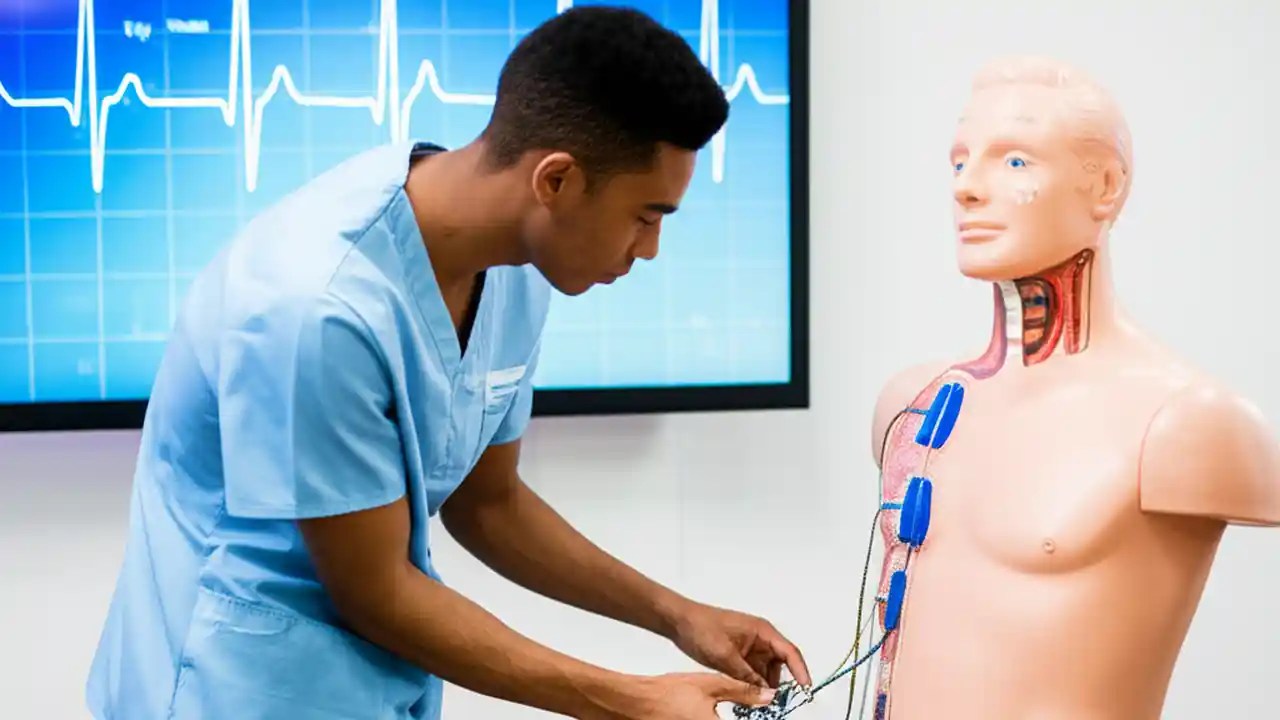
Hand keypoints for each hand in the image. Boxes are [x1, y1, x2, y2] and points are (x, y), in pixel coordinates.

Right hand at [583, 672, 775, 719]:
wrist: (635, 704)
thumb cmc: (667, 695)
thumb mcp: (710, 685)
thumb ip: (742, 691)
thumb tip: (767, 696)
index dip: (764, 717)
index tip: (775, 713)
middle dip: (749, 716)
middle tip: (754, 708)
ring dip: (736, 717)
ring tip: (741, 709)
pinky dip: (718, 719)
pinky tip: (717, 713)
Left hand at [669, 602, 811, 689]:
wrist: (678, 621)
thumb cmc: (701, 627)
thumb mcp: (726, 656)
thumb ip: (747, 676)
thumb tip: (766, 693)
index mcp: (762, 631)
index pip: (789, 652)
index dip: (800, 670)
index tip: (806, 687)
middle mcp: (759, 638)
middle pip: (779, 664)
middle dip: (778, 683)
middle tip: (775, 702)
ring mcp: (748, 647)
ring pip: (765, 671)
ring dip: (763, 685)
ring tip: (758, 701)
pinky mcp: (738, 654)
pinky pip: (752, 672)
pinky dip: (752, 683)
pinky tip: (746, 695)